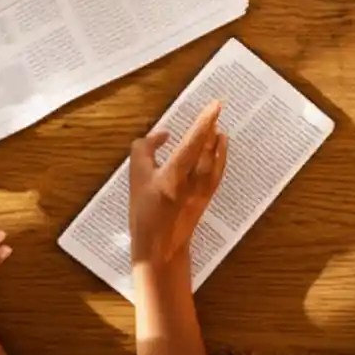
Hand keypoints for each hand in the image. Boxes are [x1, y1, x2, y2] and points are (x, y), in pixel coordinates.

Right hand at [129, 100, 228, 266]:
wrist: (159, 249)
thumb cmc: (144, 214)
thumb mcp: (134, 178)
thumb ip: (144, 150)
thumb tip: (162, 135)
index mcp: (173, 176)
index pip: (193, 142)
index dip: (204, 122)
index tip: (215, 105)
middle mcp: (192, 182)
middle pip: (207, 148)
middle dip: (212, 127)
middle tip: (216, 109)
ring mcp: (202, 190)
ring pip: (215, 159)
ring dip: (217, 141)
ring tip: (218, 127)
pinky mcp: (206, 197)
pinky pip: (217, 171)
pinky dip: (220, 156)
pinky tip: (220, 149)